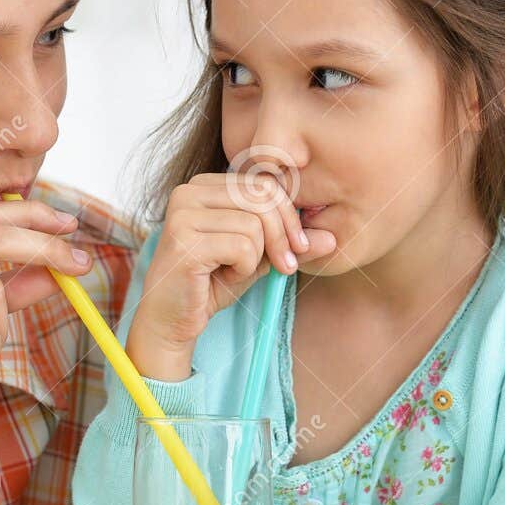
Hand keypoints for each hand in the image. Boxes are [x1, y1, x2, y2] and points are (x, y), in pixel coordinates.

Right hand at [127, 172, 334, 379]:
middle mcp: (189, 191)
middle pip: (262, 197)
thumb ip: (290, 244)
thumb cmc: (210, 285)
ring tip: (237, 271)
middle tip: (286, 266)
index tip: (297, 249)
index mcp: (204, 186)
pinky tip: (223, 276)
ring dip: (258, 256)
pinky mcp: (183, 240)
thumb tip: (332, 238)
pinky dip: (243, 268)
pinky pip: (241, 246)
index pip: (263, 184)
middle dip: (283, 235)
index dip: (288, 216)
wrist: (172, 321)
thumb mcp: (258, 259)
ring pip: (254, 224)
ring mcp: (182, 214)